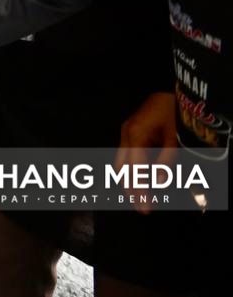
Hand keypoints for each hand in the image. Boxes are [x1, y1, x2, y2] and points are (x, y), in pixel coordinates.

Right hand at [115, 92, 178, 213]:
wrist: (168, 88)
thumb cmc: (173, 110)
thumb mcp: (174, 135)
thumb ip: (167, 159)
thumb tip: (160, 183)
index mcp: (135, 135)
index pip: (135, 170)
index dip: (140, 191)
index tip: (145, 208)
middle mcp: (125, 135)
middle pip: (121, 169)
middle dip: (130, 190)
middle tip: (142, 208)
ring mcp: (125, 133)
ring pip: (121, 164)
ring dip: (131, 181)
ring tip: (142, 197)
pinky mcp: (129, 132)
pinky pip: (127, 156)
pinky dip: (134, 171)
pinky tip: (143, 179)